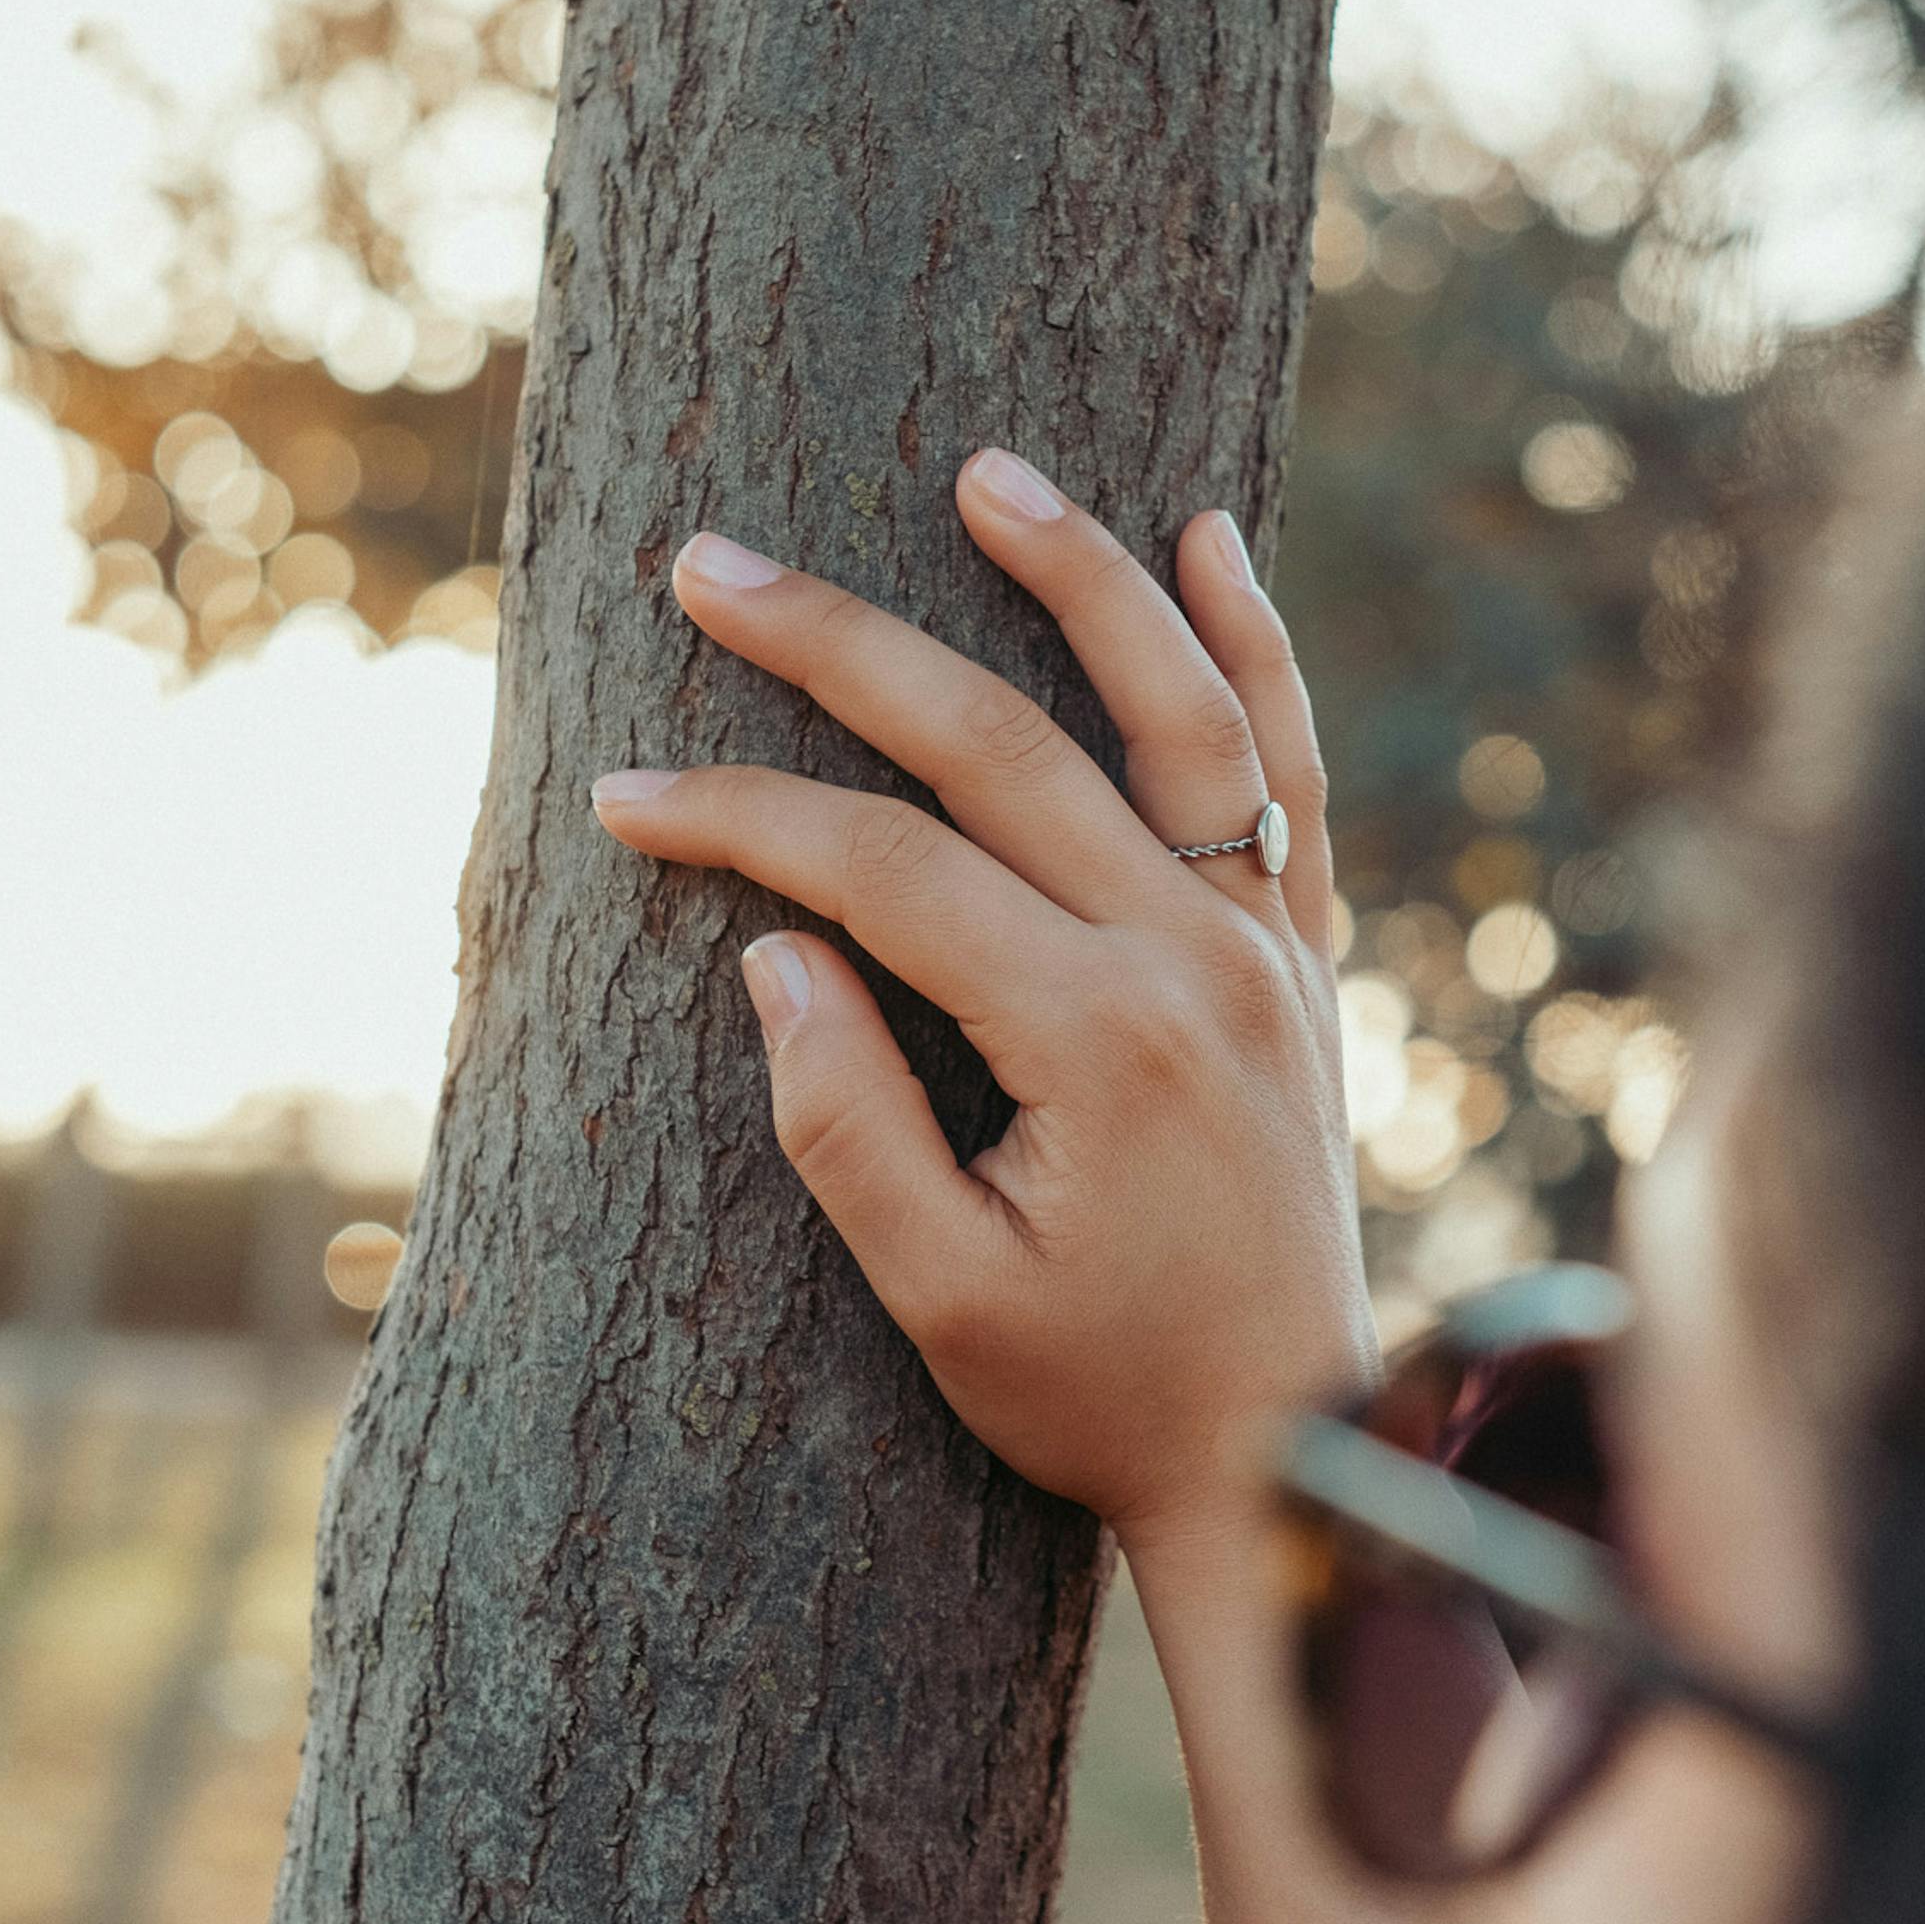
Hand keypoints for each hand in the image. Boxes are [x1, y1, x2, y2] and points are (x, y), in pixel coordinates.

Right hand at [591, 448, 1376, 1541]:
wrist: (1282, 1454)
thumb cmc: (1094, 1392)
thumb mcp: (942, 1302)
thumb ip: (850, 1126)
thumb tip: (773, 949)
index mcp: (1098, 1041)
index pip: (887, 870)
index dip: (741, 819)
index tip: (624, 795)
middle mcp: (1198, 962)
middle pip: (1003, 748)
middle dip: (840, 647)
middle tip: (708, 563)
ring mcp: (1265, 948)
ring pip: (1176, 713)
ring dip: (1079, 577)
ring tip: (985, 469)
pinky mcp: (1300, 958)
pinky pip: (1287, 771)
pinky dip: (1254, 650)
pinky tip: (1213, 538)